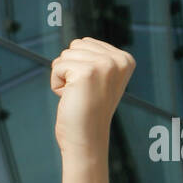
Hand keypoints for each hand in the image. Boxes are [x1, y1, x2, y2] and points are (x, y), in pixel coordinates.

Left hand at [50, 38, 135, 157]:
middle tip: (82, 93)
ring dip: (63, 77)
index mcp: (125, 59)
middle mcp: (118, 60)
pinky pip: (57, 66)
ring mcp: (104, 64)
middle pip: (75, 46)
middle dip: (70, 70)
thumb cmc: (88, 112)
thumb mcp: (100, 80)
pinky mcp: (86, 72)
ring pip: (64, 55)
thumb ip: (96, 59)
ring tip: (77, 96)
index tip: (91, 88)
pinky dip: (56, 84)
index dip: (79, 67)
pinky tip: (70, 98)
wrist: (87, 139)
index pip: (85, 43)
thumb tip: (80, 43)